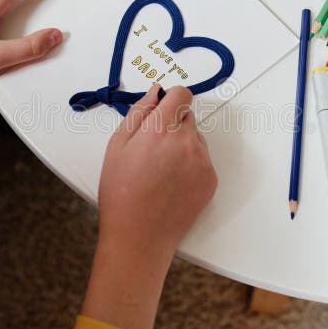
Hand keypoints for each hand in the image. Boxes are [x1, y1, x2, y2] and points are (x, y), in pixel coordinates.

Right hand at [97, 84, 217, 264]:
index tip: (162, 109)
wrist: (139, 236)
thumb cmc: (121, 193)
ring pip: (196, 138)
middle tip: (152, 148)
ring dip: (182, 144)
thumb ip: (138, 113)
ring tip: (161, 170)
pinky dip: (190, 165)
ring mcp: (202, 162)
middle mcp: (186, 142)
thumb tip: (155, 92)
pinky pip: (203, 160)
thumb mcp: (117, 147)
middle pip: (187, 116)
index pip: (181, 94)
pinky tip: (172, 183)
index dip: (171, 98)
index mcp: (160, 130)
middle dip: (172, 124)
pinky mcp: (211, 179)